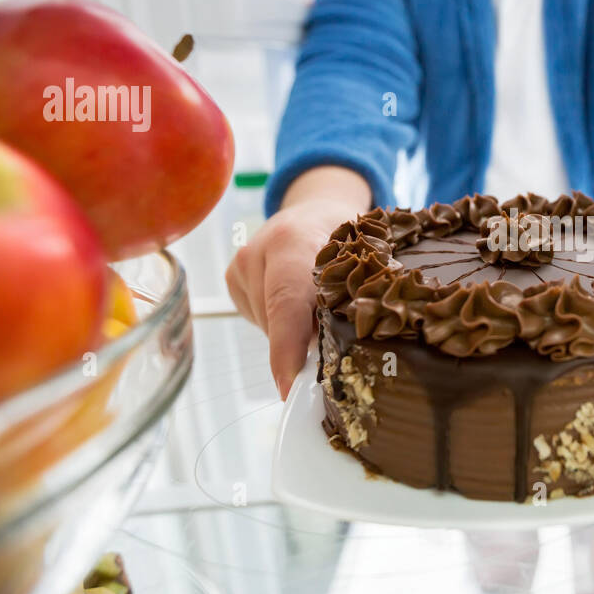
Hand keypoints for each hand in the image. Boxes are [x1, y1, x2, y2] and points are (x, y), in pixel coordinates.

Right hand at [225, 167, 369, 398]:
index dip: (288, 348)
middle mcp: (258, 251)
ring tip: (317, 308)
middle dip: (304, 344)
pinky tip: (296, 301)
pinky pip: (260, 319)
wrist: (316, 208)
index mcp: (292, 241)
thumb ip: (350, 301)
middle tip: (335, 345)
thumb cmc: (347, 237)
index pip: (286, 303)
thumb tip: (344, 359)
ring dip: (295, 333)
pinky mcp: (233, 278)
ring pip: (268, 326)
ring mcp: (241, 265)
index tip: (290, 386)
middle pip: (277, 323)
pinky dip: (281, 323)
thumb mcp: (360, 259)